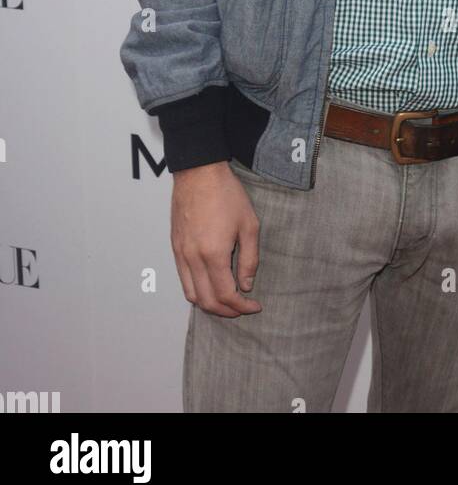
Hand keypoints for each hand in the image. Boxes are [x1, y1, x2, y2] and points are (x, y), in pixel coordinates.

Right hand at [171, 162, 261, 316]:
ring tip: (228, 300)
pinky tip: (211, 284)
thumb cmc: (227, 195)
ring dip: (210, 304)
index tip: (254, 306)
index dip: (242, 307)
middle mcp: (193, 259)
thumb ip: (249, 259)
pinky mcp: (175, 248)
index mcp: (213, 254)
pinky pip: (183, 279)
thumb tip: (246, 285)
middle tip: (243, 308)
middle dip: (226, 311)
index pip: (226, 295)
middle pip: (206, 302)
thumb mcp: (249, 225)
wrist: (199, 173)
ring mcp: (180, 254)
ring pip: (191, 295)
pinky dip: (197, 290)